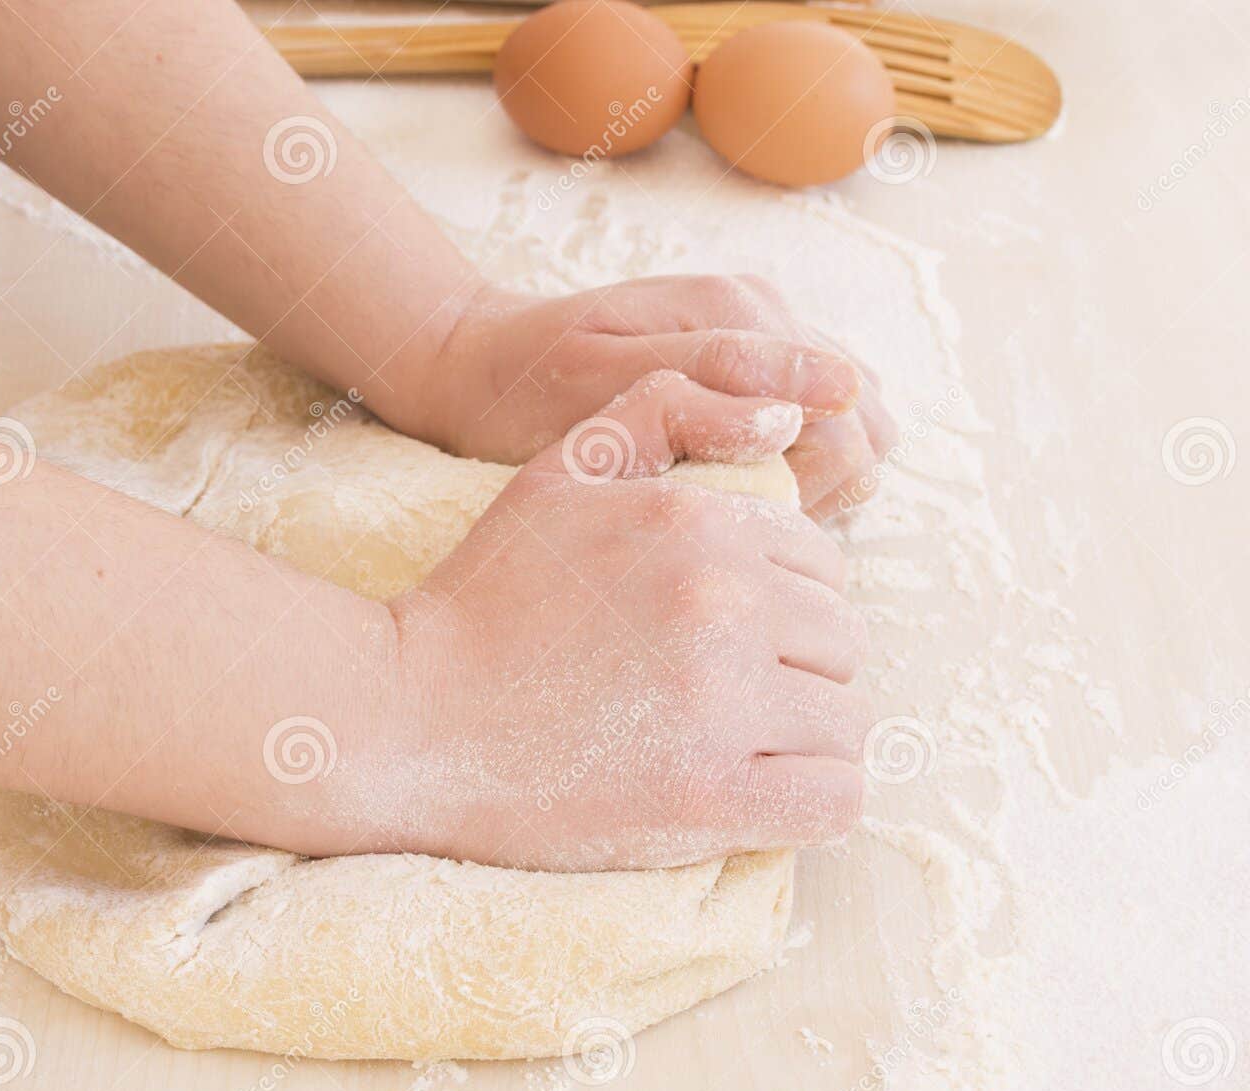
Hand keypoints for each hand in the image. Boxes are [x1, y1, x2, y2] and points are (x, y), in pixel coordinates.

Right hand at [384, 374, 870, 871]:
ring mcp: (721, 702)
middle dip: (796, 668)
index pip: (823, 567)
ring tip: (735, 748)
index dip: (782, 607)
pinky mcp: (708, 794)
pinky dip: (814, 799)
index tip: (724, 641)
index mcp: (700, 524)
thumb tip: (783, 408)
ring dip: (804, 738)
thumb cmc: (482, 597)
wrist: (404, 716)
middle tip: (721, 697)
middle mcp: (725, 603)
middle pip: (843, 642)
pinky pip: (835, 799)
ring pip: (848, 722)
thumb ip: (665, 410)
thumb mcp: (560, 470)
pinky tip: (760, 795)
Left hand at [405, 277, 894, 518]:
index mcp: (739, 313)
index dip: (811, 493)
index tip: (739, 522)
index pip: (848, 423)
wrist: (480, 367)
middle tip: (728, 516)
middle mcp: (767, 314)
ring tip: (723, 504)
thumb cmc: (527, 388)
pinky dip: (790, 468)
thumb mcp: (605, 385)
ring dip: (809, 481)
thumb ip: (719, 377)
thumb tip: (837, 391)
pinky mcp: (751, 362)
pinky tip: (725, 486)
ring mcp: (765, 335)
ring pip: (851, 431)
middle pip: (864, 428)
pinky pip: (813, 427)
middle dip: (818, 488)